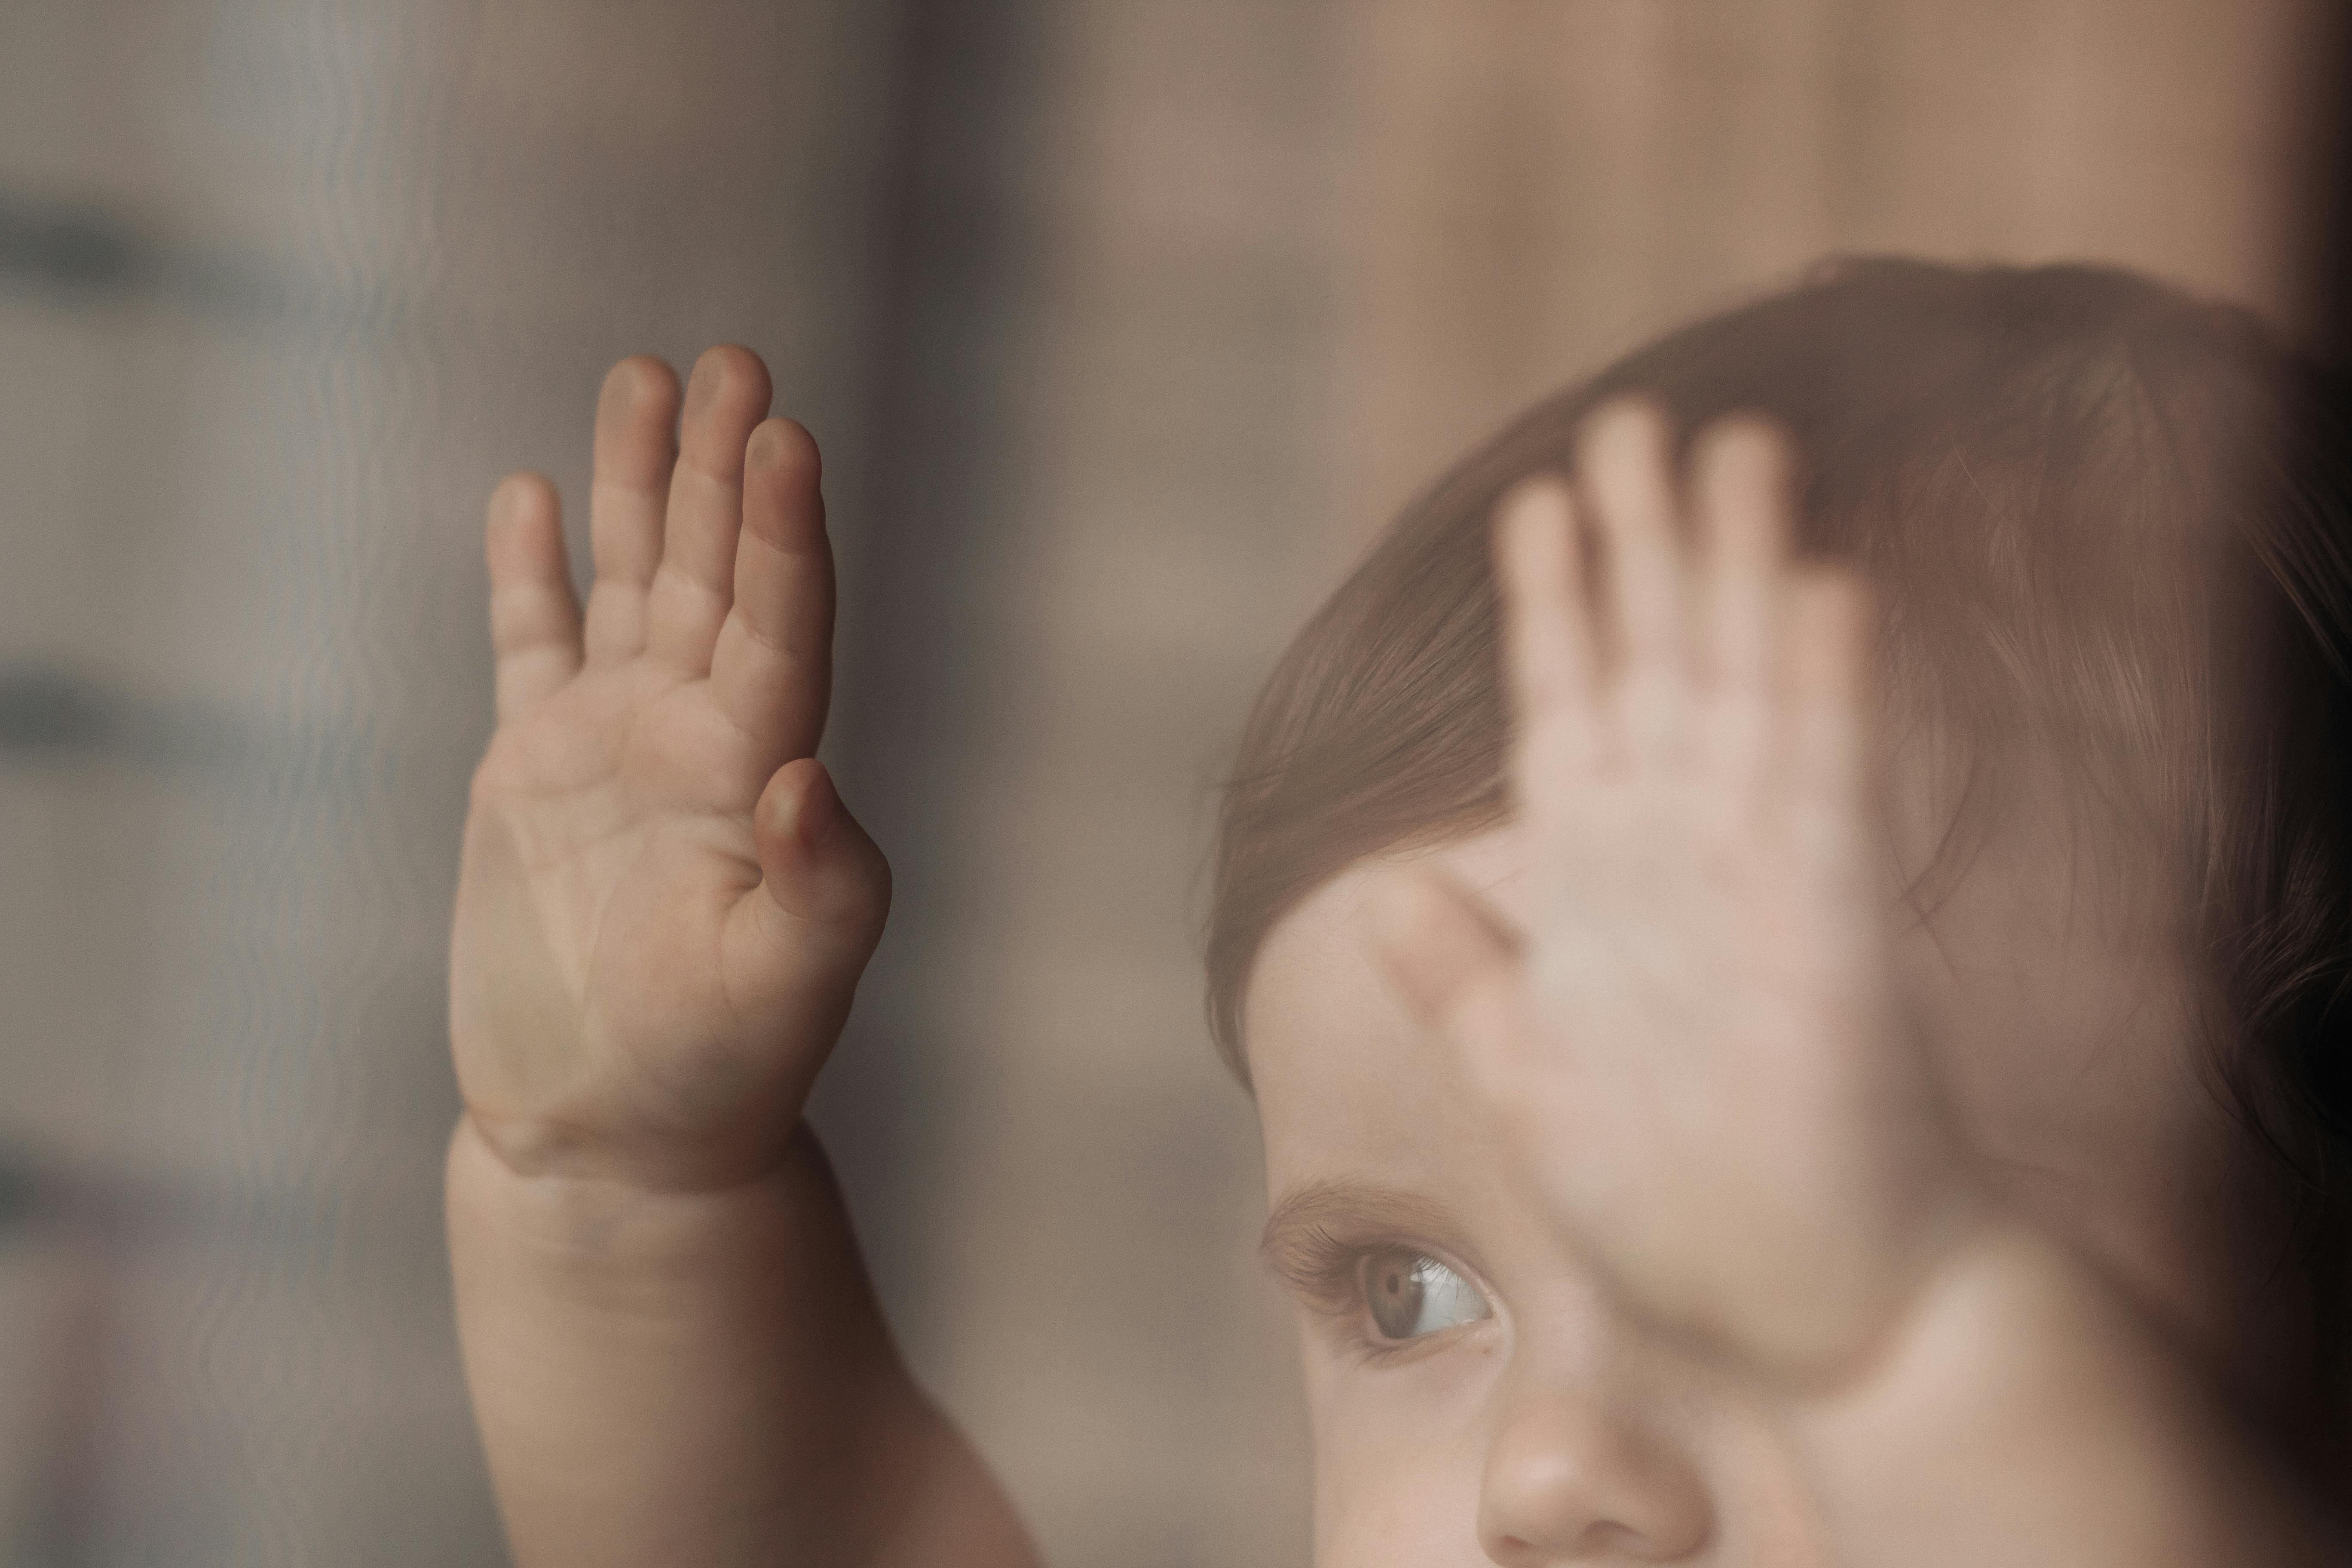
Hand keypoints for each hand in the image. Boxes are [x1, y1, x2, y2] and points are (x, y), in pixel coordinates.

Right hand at [448, 347, 887, 1193]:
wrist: (616, 1136)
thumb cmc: (720, 1073)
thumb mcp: (785, 988)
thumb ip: (818, 886)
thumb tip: (805, 777)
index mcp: (761, 771)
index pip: (782, 624)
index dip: (786, 531)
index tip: (787, 435)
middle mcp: (697, 738)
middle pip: (717, 573)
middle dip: (722, 467)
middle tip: (736, 357)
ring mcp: (614, 748)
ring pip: (632, 584)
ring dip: (641, 485)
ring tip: (646, 376)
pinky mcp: (533, 776)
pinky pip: (531, 647)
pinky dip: (529, 574)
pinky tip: (531, 493)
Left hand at [1374, 401, 1980, 1384]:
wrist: (1805, 1311)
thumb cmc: (1671, 1203)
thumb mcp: (1527, 1078)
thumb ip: (1462, 978)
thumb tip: (1387, 883)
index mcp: (1599, 892)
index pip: (1568, 712)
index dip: (1551, 606)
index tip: (1535, 501)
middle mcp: (1682, 863)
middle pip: (1660, 666)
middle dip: (1644, 543)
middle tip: (1629, 417)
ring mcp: (1765, 884)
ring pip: (1746, 690)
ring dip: (1738, 570)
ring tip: (1732, 444)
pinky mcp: (1837, 933)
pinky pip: (1829, 791)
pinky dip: (1825, 693)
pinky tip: (1818, 590)